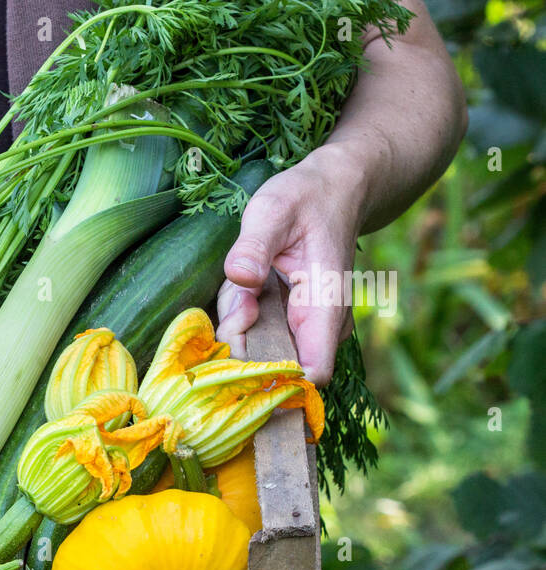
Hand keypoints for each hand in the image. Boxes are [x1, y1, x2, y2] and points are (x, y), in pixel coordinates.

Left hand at [216, 145, 366, 385]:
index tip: (239, 344)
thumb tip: (240, 277)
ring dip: (239, 322)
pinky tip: (247, 288)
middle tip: (240, 296)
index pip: (312, 373)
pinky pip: (257, 335)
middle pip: (273, 367)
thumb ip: (254, 245)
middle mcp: (321, 328)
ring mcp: (307, 328)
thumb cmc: (308, 198)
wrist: (334, 189)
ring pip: (259, 350)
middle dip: (242, 341)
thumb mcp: (274, 210)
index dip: (270, 376)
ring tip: (247, 283)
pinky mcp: (292, 323)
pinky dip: (242, 315)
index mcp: (325, 307)